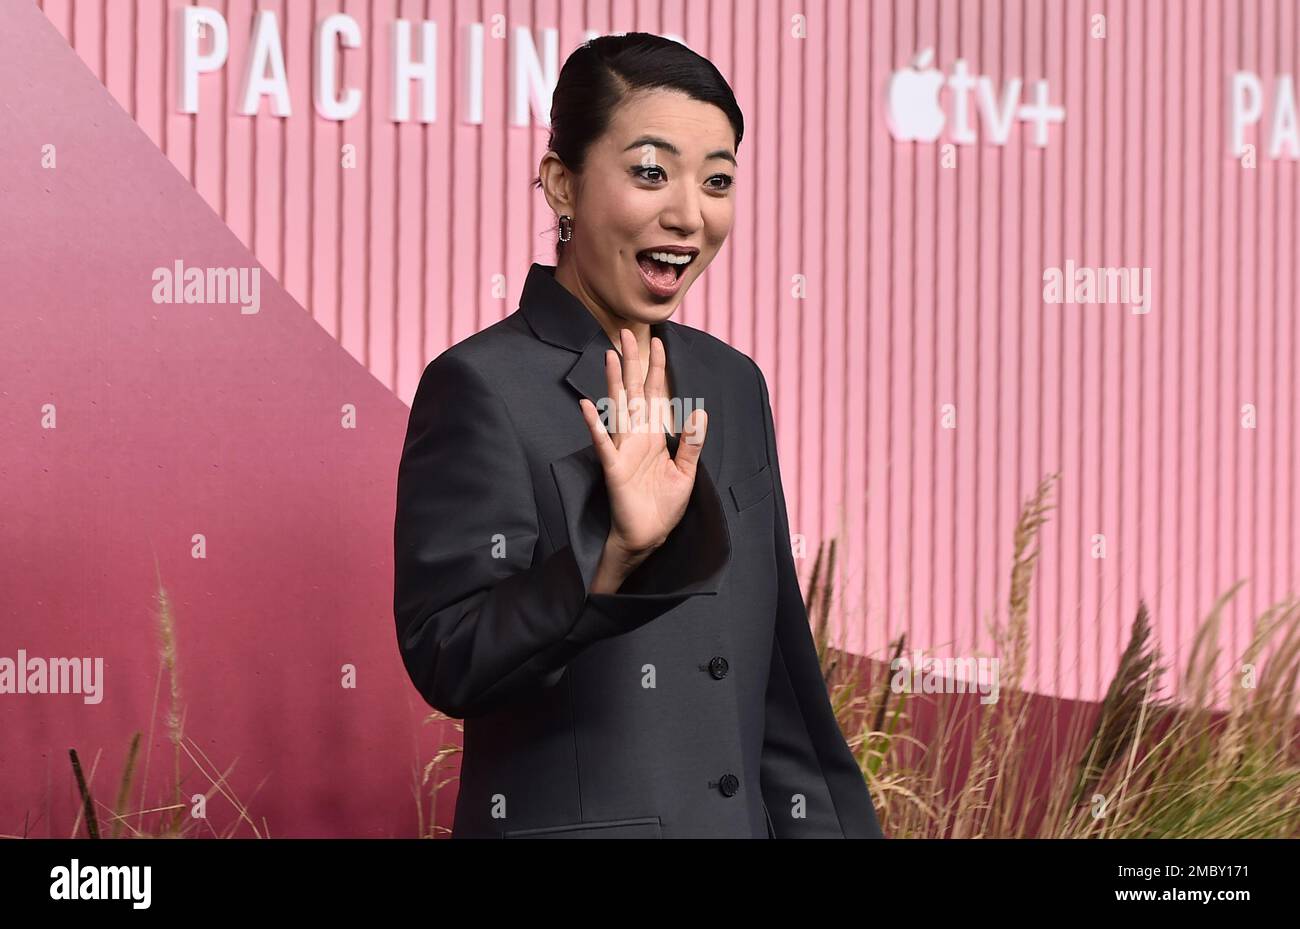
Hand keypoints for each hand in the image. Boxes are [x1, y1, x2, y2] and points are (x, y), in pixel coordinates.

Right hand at [577, 328, 707, 568]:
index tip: (658, 342)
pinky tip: (588, 407)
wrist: (648, 535)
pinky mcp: (613, 467)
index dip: (657, 368)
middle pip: (634, 391)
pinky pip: (604, 443)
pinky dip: (596, 425)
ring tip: (609, 357)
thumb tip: (700, 413)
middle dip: (632, 362)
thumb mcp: (686, 473)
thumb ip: (691, 444)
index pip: (656, 394)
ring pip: (618, 409)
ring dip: (614, 383)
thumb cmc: (663, 505)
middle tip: (625, 332)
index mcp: (655, 435)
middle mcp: (637, 436)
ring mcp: (623, 449)